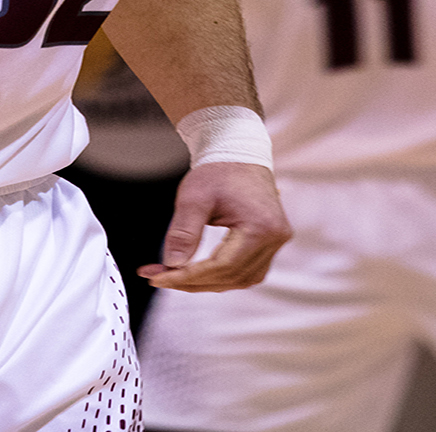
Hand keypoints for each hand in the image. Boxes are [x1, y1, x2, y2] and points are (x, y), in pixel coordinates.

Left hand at [139, 162, 290, 291]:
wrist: (238, 154)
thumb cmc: (218, 171)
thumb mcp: (194, 197)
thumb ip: (183, 232)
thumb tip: (173, 265)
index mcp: (260, 226)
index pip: (222, 265)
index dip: (188, 276)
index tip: (159, 277)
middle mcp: (275, 238)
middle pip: (231, 276)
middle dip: (192, 282)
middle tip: (160, 277)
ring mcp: (276, 242)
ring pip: (241, 279)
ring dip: (207, 283)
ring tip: (176, 276)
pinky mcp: (271, 243)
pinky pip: (247, 271)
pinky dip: (222, 276)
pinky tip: (199, 272)